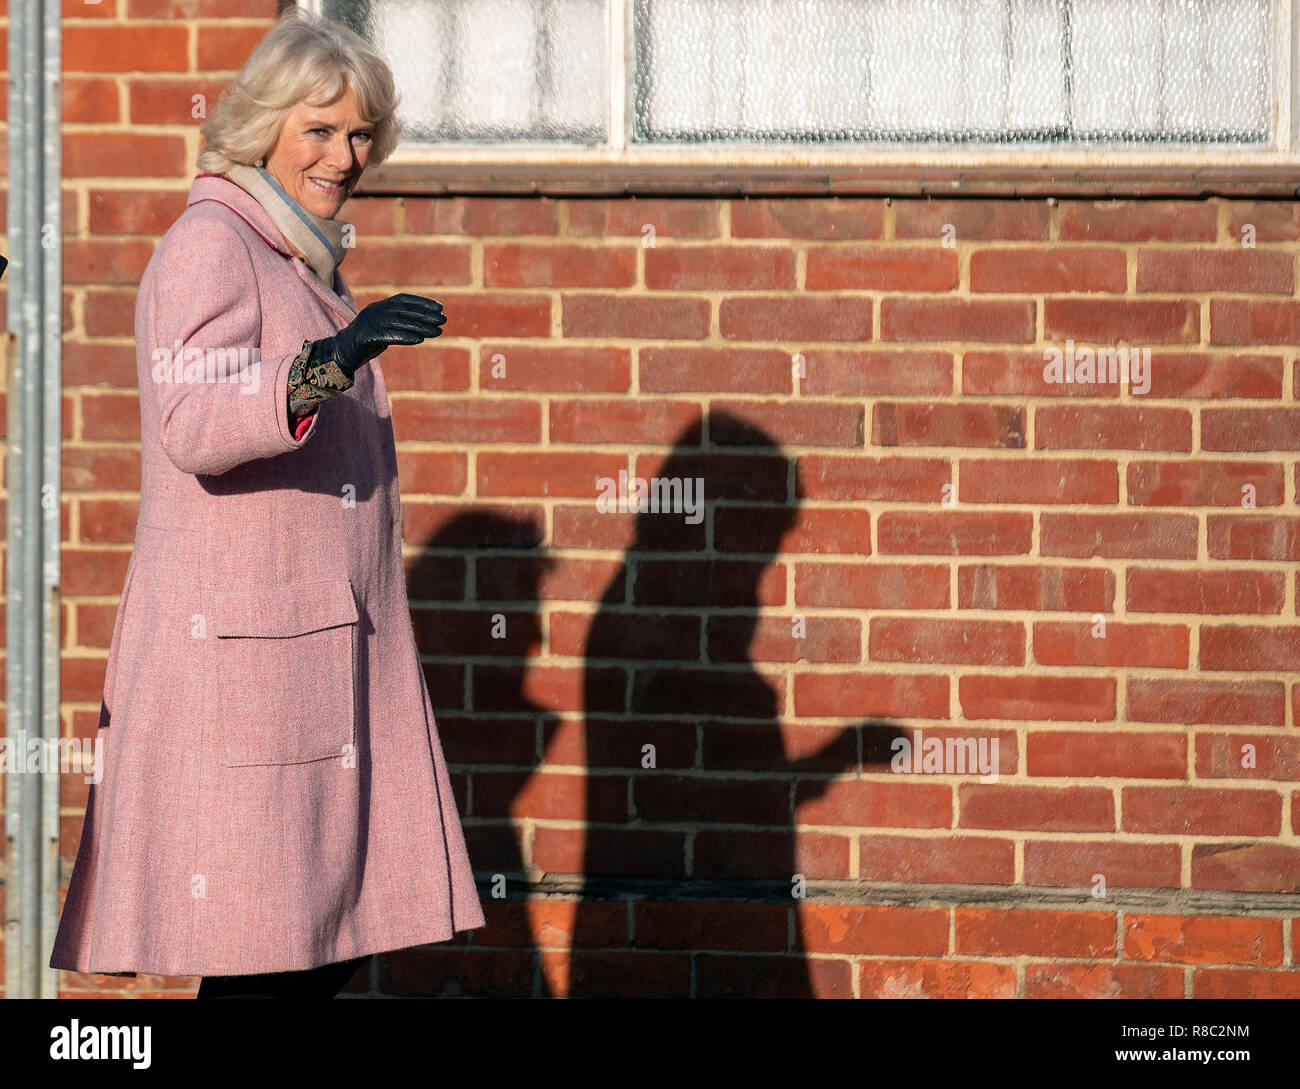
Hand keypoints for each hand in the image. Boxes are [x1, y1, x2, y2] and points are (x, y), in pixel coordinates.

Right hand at [311, 292, 446, 377]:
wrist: (341, 354)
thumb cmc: (366, 343)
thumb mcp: (383, 329)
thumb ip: (397, 323)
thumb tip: (422, 324)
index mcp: (378, 306)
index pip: (403, 299)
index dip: (422, 302)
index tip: (440, 307)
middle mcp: (374, 310)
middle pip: (404, 310)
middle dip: (426, 314)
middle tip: (444, 319)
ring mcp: (369, 323)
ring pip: (399, 322)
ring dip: (421, 326)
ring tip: (438, 331)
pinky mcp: (366, 337)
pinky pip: (389, 335)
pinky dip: (406, 336)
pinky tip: (420, 339)